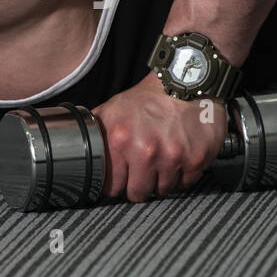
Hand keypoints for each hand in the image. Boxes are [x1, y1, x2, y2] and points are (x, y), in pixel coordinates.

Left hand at [91, 72, 229, 202]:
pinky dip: (182, 174)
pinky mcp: (195, 160)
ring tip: (163, 157)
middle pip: (137, 194)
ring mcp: (172, 157)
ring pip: (163, 190)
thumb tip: (81, 150)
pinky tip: (179, 156)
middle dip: (139, 184)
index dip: (117, 182)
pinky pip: (185, 183)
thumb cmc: (150, 97)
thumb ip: (97, 133)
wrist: (186, 82)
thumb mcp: (114, 108)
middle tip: (144, 168)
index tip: (123, 177)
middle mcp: (146, 151)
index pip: (112, 186)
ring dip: (162, 179)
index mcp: (120, 139)